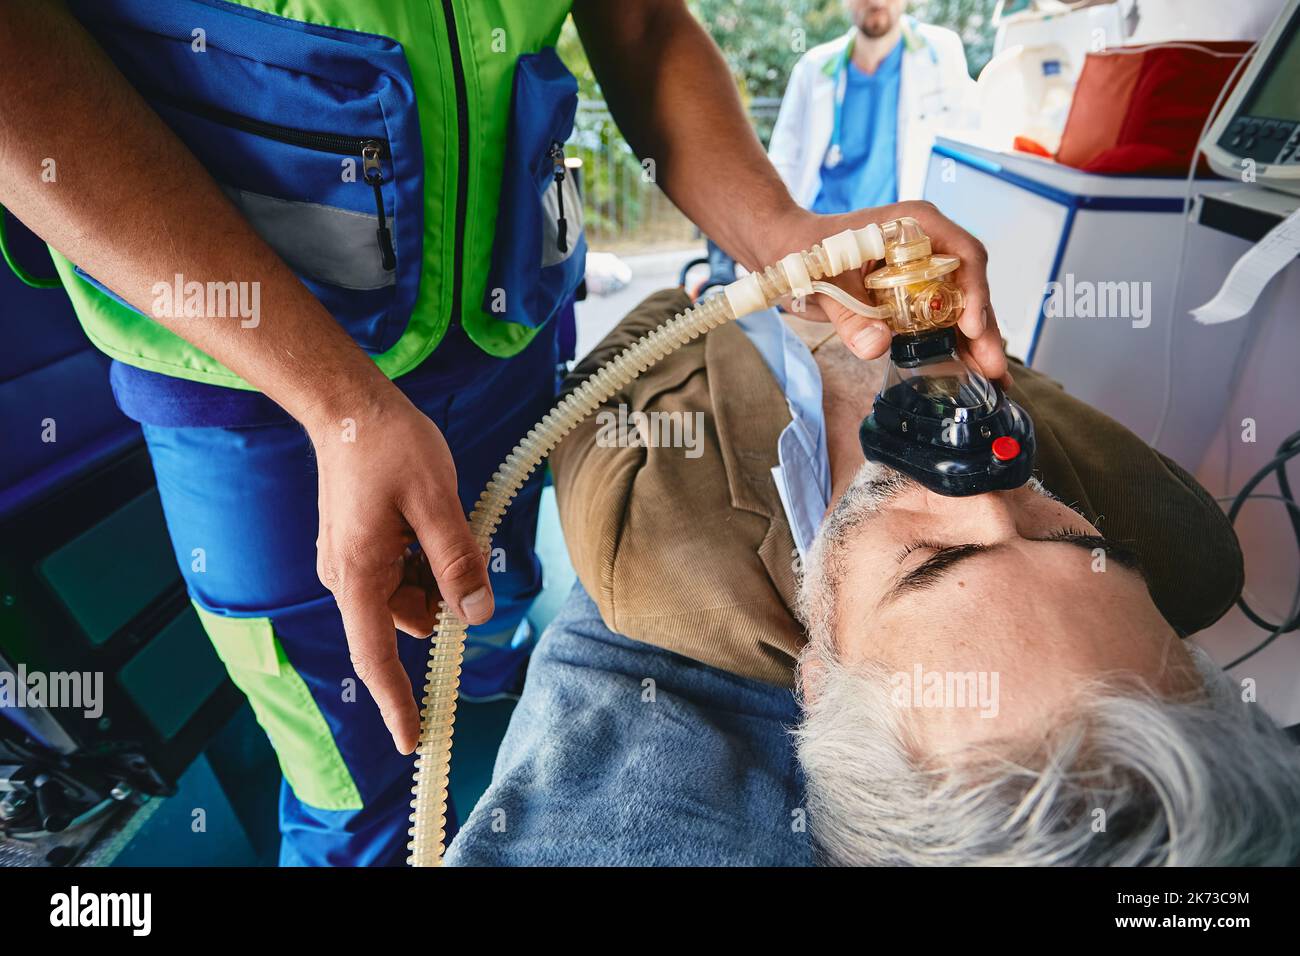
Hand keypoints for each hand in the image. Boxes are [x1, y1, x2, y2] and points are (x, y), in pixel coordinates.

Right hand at [308, 385, 493, 753]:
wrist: (348, 406)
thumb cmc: (388, 446)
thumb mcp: (435, 501)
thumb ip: (456, 560)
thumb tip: (474, 615)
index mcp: (358, 574)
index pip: (377, 656)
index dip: (397, 701)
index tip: (413, 741)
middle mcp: (347, 577)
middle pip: (407, 619)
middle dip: (442, 600)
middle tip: (458, 539)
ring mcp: (350, 562)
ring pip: (409, 595)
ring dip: (436, 574)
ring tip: (438, 516)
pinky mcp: (358, 547)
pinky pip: (400, 573)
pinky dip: (424, 559)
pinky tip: (427, 519)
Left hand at [761, 201, 1008, 384]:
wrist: (783, 250)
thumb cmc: (802, 249)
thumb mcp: (822, 279)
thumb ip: (848, 313)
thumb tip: (876, 346)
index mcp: (913, 226)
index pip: (962, 254)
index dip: (974, 291)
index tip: (972, 328)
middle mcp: (927, 246)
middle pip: (969, 286)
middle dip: (983, 329)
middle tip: (994, 369)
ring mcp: (922, 271)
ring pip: (960, 306)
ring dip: (975, 342)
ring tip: (992, 380)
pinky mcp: (912, 295)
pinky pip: (939, 319)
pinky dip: (952, 345)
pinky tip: (969, 372)